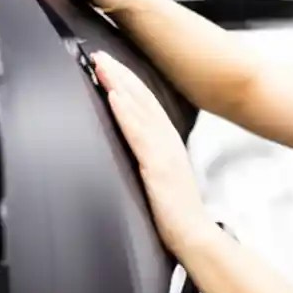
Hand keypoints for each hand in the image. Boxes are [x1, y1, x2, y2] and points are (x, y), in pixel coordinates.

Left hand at [92, 50, 217, 256]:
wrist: (193, 237)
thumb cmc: (174, 213)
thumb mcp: (159, 178)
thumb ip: (149, 159)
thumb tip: (135, 149)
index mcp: (167, 143)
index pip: (146, 104)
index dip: (128, 82)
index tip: (110, 65)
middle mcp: (167, 141)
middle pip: (142, 100)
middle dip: (120, 75)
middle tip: (99, 54)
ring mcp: (164, 152)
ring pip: (140, 110)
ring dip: (119, 85)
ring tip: (102, 65)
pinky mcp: (158, 167)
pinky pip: (139, 135)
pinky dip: (127, 113)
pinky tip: (114, 96)